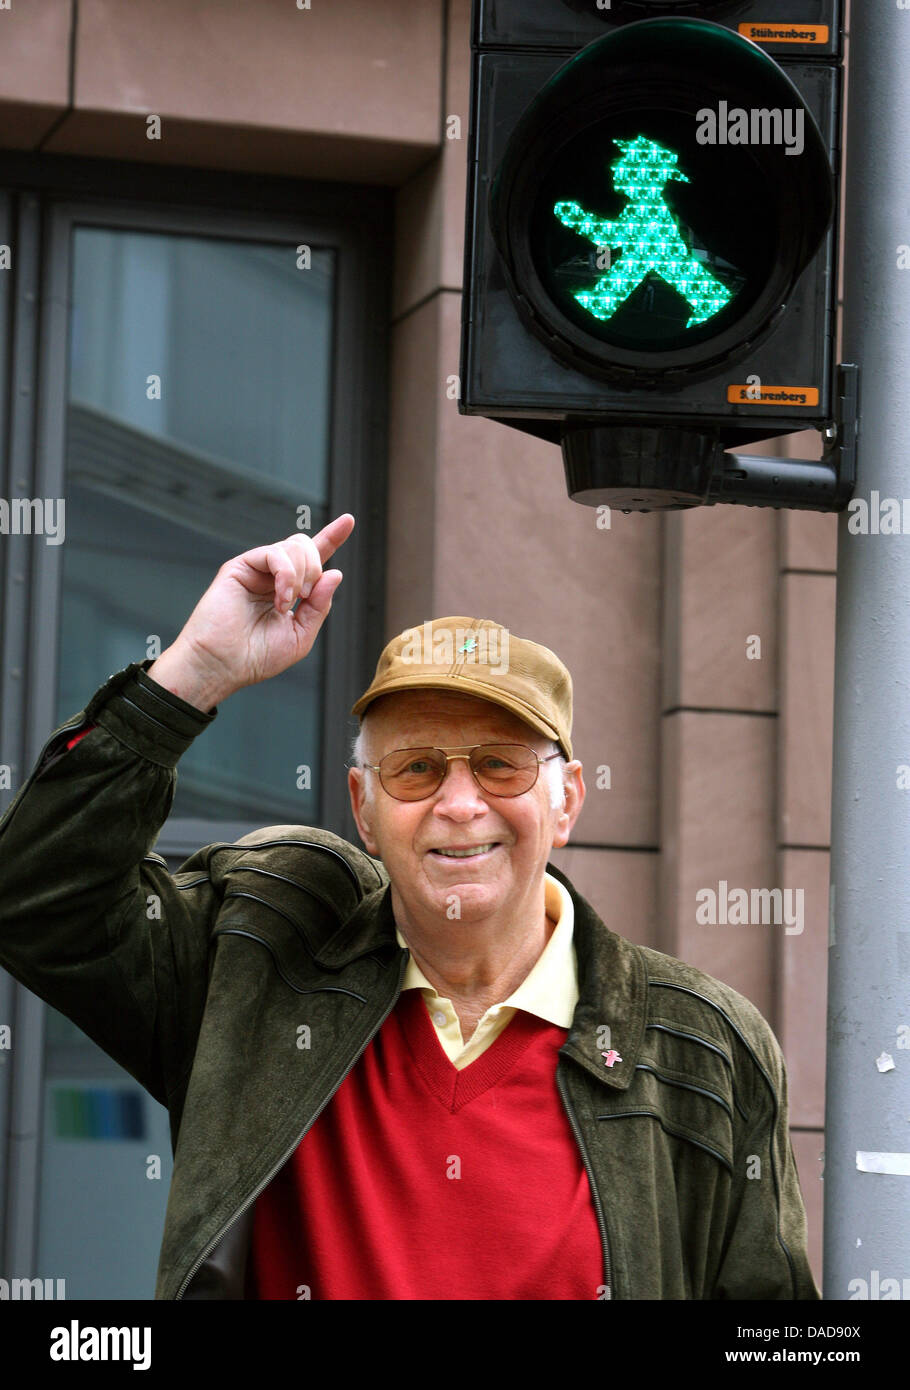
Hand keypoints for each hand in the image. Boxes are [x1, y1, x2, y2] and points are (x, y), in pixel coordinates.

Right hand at [148, 515, 354, 708]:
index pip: (313, 559)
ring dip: (301, 575)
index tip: (348, 520)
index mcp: (288, 591)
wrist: (223, 665)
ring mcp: (257, 569)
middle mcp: (273, 576)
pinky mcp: (240, 566)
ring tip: (287, 603)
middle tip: (305, 596)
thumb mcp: (300, 635)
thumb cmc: (256, 657)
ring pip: (295, 545)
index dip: (331, 538)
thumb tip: (334, 573)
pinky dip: (286, 575)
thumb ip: (319, 605)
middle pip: (306, 546)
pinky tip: (280, 598)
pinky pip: (274, 553)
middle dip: (316, 568)